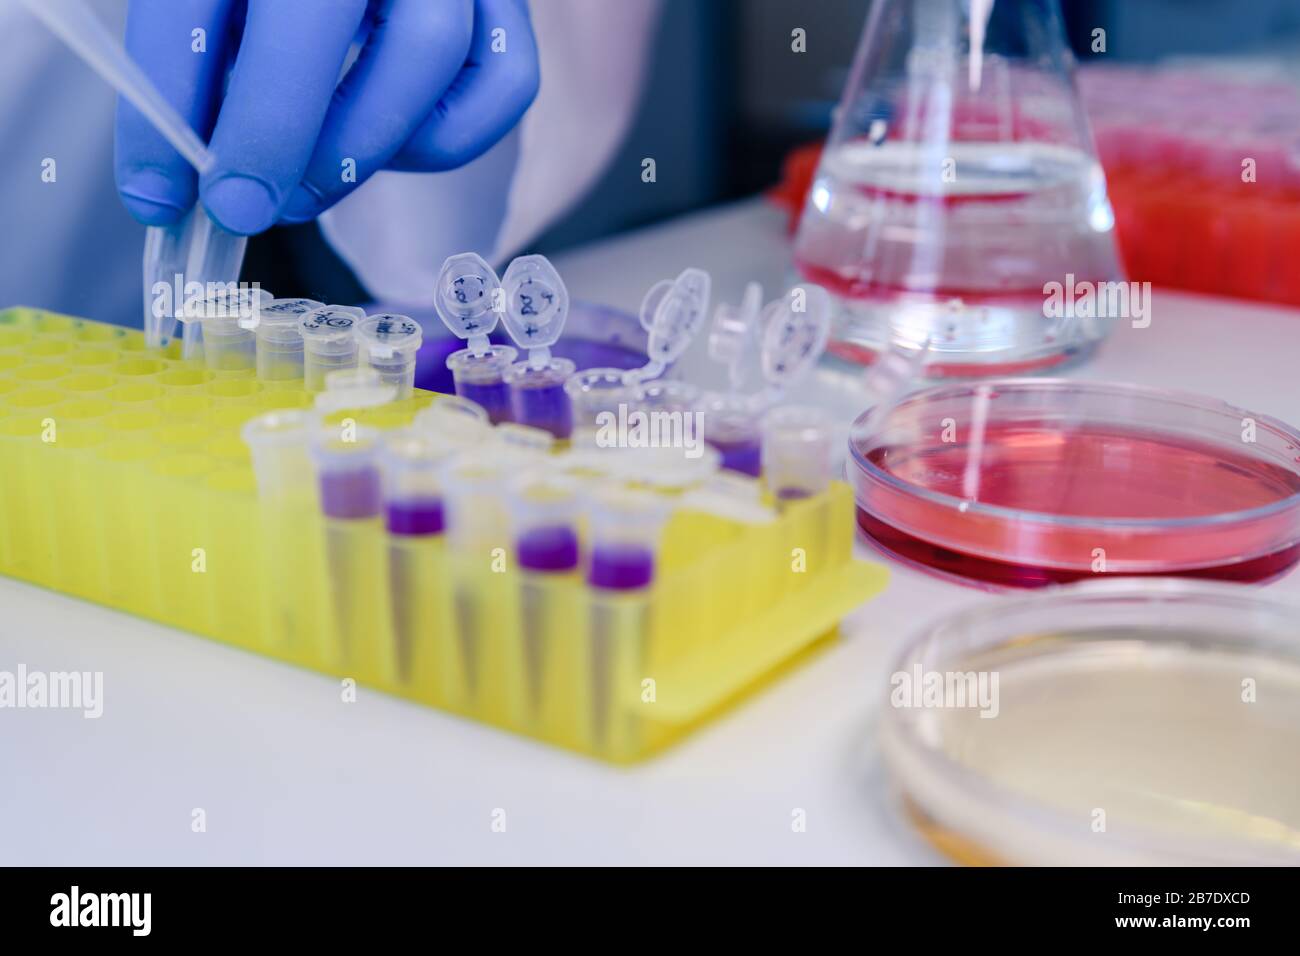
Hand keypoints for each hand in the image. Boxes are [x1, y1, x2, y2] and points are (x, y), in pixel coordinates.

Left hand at [115, 0, 538, 234]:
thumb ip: (191, 63)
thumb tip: (171, 186)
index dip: (173, 100)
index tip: (158, 194)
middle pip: (319, 13)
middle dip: (274, 132)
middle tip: (240, 206)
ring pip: (432, 50)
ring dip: (361, 144)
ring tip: (309, 185)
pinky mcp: (509, 4)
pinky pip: (506, 82)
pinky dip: (450, 137)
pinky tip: (391, 143)